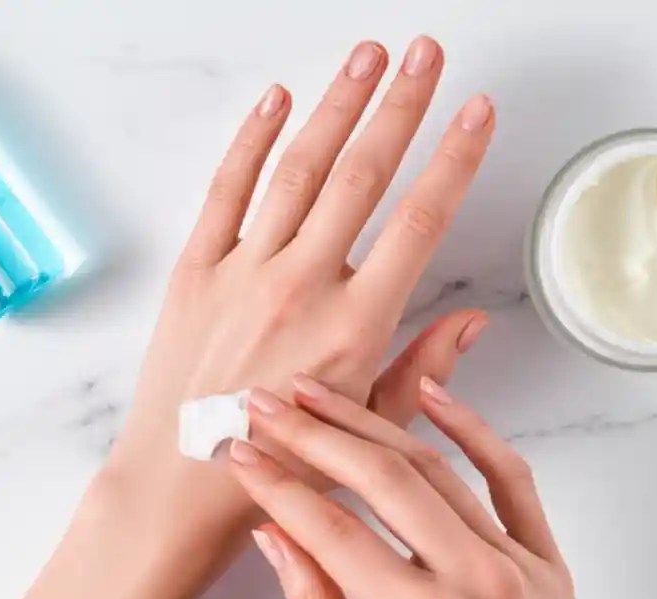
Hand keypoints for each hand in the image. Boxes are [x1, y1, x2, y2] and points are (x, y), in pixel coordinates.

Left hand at [105, 36, 495, 526]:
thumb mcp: (367, 428)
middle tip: (427, 52)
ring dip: (336, 106)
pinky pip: (225, 193)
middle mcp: (301, 289)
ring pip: (298, 171)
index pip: (419, 222)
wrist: (178, 488)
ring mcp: (243, 275)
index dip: (454, 160)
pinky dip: (250, 142)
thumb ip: (422, 368)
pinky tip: (276, 100)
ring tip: (368, 56)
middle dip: (401, 106)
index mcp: (355, 327)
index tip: (477, 112)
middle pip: (362, 176)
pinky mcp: (195, 274)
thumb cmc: (279, 466)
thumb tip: (470, 320)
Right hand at [229, 376, 602, 598]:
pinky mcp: (549, 563)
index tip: (242, 455)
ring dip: (371, 422)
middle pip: (379, 479)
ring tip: (321, 396)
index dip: (276, 484)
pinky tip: (433, 394)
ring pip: (435, 467)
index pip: (329, 528)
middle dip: (313, 434)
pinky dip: (474, 429)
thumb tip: (276, 539)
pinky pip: (513, 478)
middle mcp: (475, 582)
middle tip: (268, 406)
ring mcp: (518, 565)